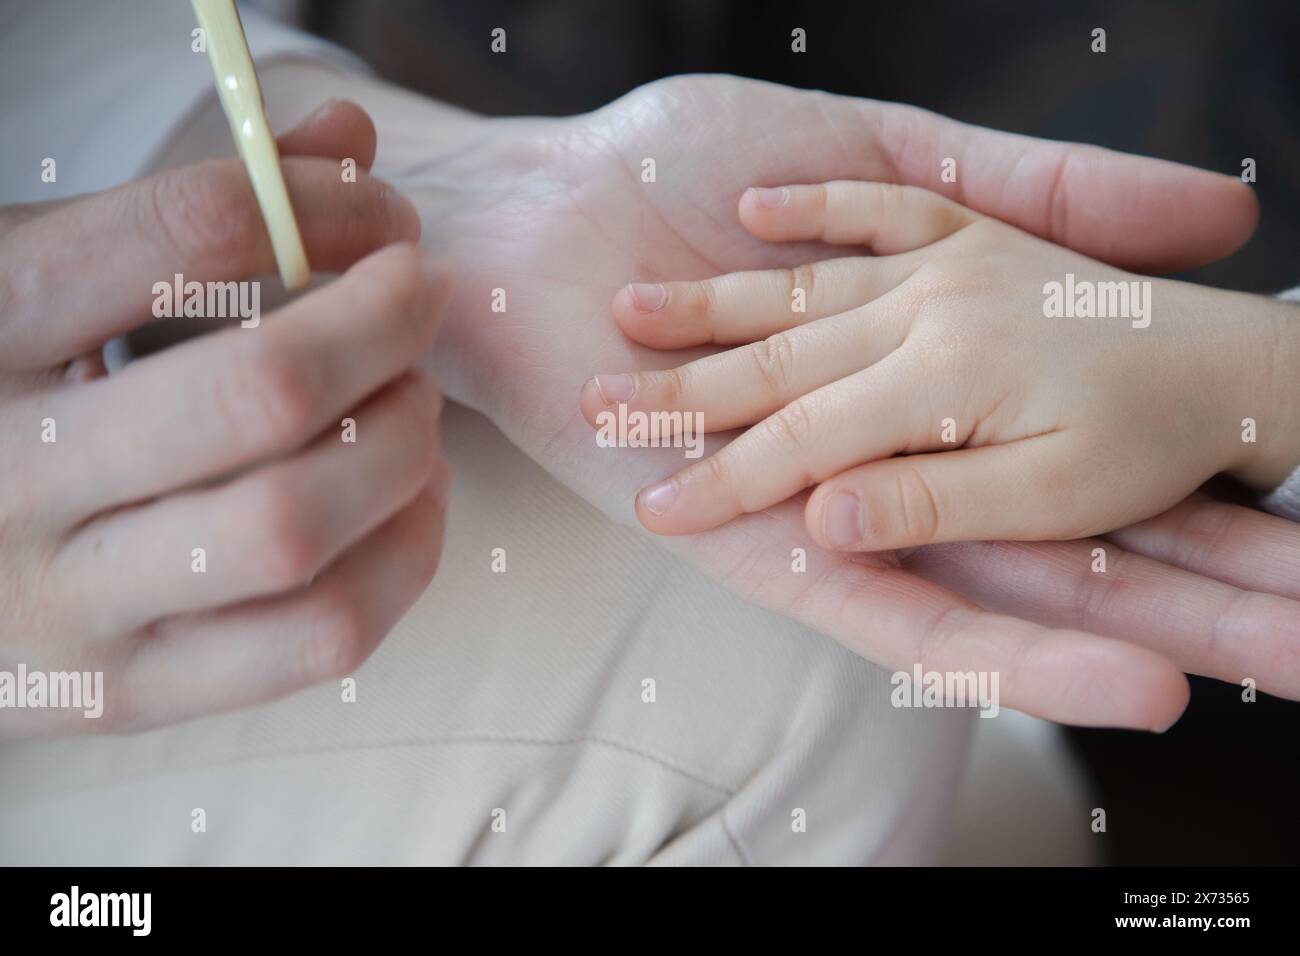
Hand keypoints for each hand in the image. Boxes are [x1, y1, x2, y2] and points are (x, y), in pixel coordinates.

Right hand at [0, 102, 451, 736]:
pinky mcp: (130, 694)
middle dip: (386, 325)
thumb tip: (349, 140)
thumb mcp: (40, 279)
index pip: (190, 234)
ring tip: (414, 400)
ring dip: (402, 446)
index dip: (326, 207)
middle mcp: (17, 473)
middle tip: (420, 296)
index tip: (380, 213)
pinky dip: (404, 556)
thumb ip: (186, 211)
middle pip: (264, 391)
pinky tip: (412, 496)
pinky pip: (319, 638)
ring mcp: (73, 603)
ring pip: (297, 527)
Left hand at [283, 69, 1291, 727]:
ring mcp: (844, 512)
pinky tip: (1133, 689)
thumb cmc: (689, 179)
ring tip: (1276, 682)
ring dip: (1148, 641)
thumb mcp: (899, 172)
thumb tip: (1219, 208)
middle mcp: (908, 461)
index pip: (1101, 450)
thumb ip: (1036, 190)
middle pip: (1075, 537)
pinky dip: (1001, 647)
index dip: (1220, 495)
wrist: (541, 226)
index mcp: (947, 382)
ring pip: (1017, 596)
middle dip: (1209, 584)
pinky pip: (892, 609)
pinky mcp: (777, 551)